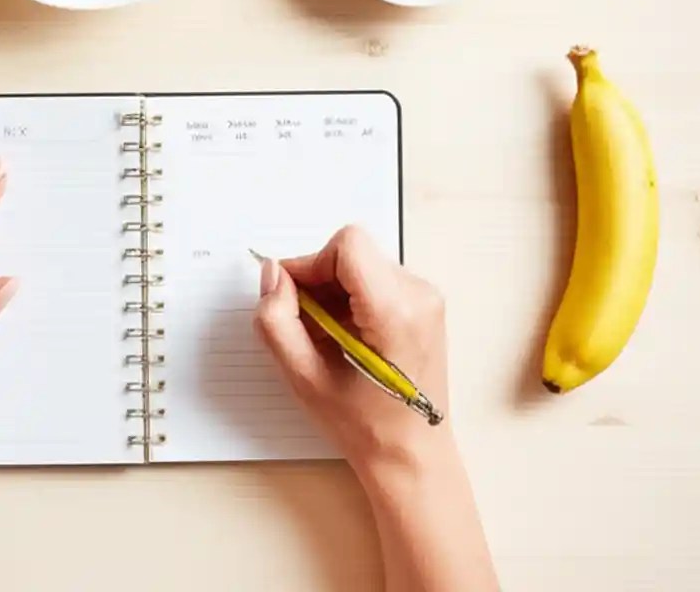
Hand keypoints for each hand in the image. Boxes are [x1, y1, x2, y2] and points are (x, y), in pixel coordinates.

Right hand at [254, 226, 449, 476]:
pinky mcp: (425, 305)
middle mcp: (419, 295)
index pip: (347, 245)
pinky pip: (376, 279)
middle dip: (319, 281)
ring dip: (334, 293)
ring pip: (361, 264)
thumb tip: (272, 274)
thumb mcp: (303, 376)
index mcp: (394, 311)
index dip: (310, 264)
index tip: (293, 297)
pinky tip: (346, 338)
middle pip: (352, 253)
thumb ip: (277, 319)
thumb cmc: (364, 425)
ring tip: (328, 339)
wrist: (411, 453)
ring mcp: (426, 299)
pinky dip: (351, 300)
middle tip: (307, 327)